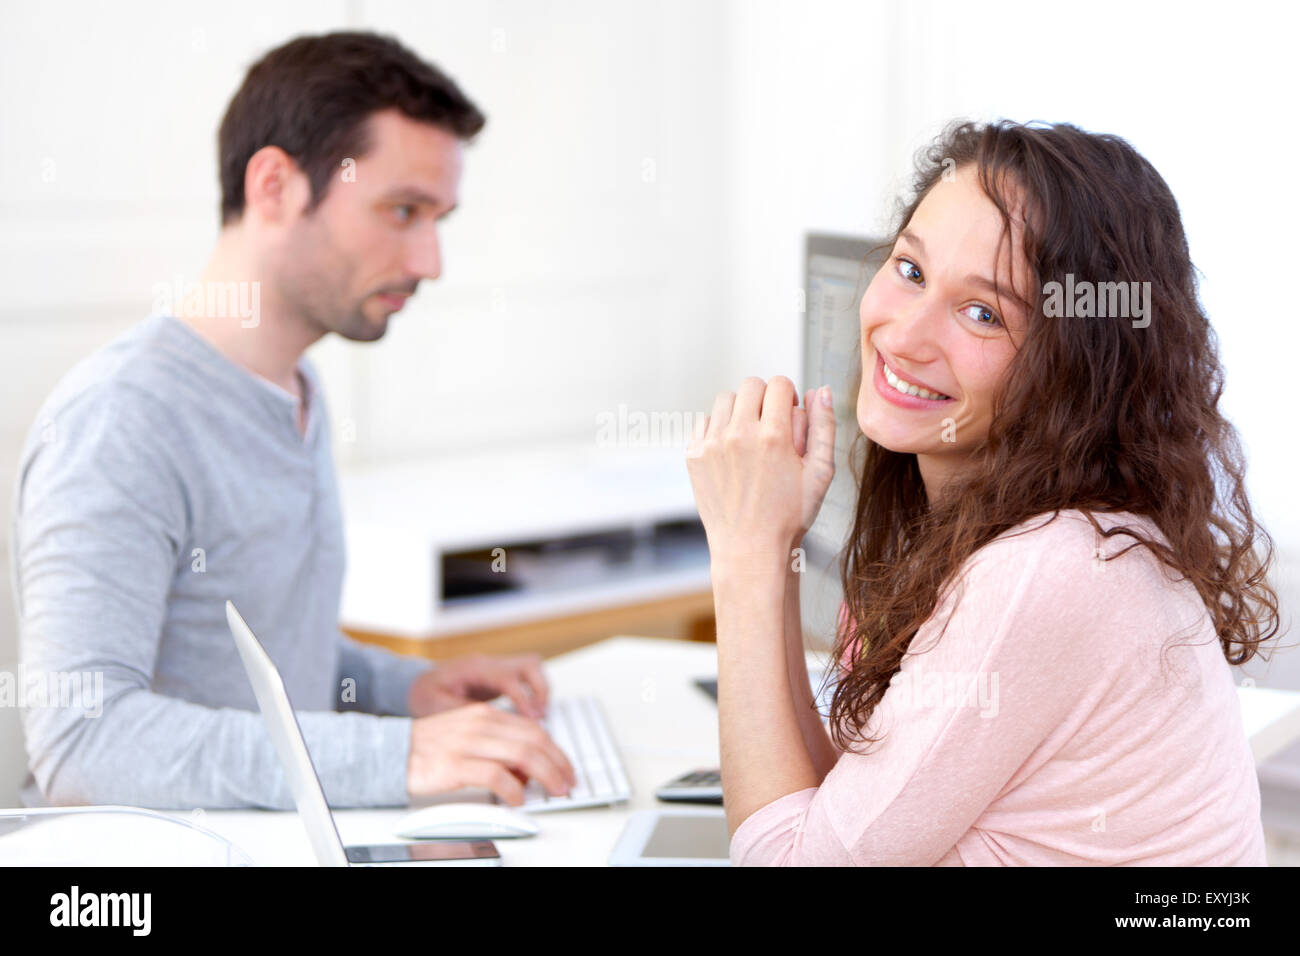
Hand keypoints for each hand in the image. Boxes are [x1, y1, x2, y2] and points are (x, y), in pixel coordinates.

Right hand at [406, 702, 576, 805]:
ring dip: (545, 776)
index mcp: (485, 715)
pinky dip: (513, 790)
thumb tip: (527, 769)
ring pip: (521, 755)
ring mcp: (468, 743)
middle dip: (557, 764)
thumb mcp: (468, 735)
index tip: (566, 768)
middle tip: (567, 784)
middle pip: (533, 741)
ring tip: (552, 792)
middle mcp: (480, 725)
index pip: (533, 729)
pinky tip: (518, 800)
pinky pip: (495, 776)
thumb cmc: (430, 747)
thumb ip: (497, 746)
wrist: (391, 751)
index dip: (556, 750)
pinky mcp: (455, 765)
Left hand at [408, 653, 548, 718]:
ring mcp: (495, 668)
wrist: (416, 685)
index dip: (523, 698)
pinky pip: (526, 678)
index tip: (533, 719)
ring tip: (540, 717)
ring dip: (541, 690)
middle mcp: (488, 664)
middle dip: (540, 690)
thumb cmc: (423, 695)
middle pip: (529, 664)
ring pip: (532, 667)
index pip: (507, 678)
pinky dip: (534, 694)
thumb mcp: (436, 707)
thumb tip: (493, 728)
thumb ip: (465, 715)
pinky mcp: (499, 677)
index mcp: (473, 669)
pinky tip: (530, 716)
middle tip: (541, 716)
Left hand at [685, 376, 835, 565]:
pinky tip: (731, 451)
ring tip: (750, 435)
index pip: (779, 384)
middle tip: (771, 422)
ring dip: (740, 409)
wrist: (749, 548)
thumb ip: (823, 427)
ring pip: (726, 399)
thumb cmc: (790, 514)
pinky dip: (719, 428)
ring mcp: (712, 445)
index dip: (789, 394)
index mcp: (773, 436)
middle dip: (765, 397)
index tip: (789, 414)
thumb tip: (824, 389)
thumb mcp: (820, 473)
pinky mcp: (694, 456)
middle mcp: (739, 435)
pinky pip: (705, 421)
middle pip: (751, 385)